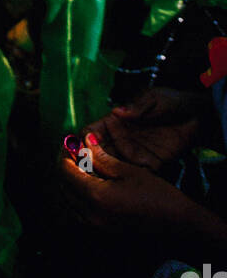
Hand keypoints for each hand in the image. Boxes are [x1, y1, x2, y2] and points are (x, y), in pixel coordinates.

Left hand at [58, 135, 193, 234]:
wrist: (178, 223)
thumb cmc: (155, 193)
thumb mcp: (127, 170)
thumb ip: (101, 157)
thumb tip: (85, 140)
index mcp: (96, 196)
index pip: (66, 172)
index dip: (65, 154)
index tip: (70, 142)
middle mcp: (91, 215)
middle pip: (64, 187)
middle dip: (66, 167)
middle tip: (74, 151)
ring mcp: (96, 227)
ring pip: (69, 201)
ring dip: (70, 182)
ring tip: (82, 165)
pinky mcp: (103, 232)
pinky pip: (79, 212)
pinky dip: (79, 197)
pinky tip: (91, 184)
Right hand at [85, 88, 205, 170]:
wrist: (197, 116)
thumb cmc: (171, 101)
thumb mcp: (153, 99)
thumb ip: (137, 107)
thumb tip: (116, 111)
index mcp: (117, 121)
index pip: (94, 131)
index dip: (84, 137)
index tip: (81, 144)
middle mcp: (123, 138)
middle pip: (100, 151)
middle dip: (91, 159)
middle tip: (85, 165)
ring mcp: (137, 151)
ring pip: (117, 164)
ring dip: (108, 169)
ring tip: (102, 174)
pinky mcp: (153, 162)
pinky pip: (140, 171)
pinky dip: (133, 175)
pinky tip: (128, 177)